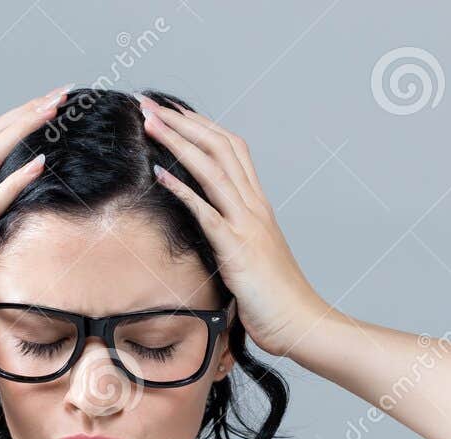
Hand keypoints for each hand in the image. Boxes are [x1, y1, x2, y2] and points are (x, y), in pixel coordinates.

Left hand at [140, 96, 328, 357]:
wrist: (301, 324)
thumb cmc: (275, 300)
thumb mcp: (250, 260)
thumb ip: (231, 240)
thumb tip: (209, 237)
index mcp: (257, 206)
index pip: (230, 150)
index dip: (200, 125)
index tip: (172, 110)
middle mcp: (254, 207)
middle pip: (219, 147)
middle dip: (182, 121)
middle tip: (149, 102)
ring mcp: (248, 225)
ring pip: (213, 168)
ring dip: (178, 141)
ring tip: (149, 122)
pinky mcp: (238, 249)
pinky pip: (207, 211)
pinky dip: (182, 189)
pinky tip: (159, 172)